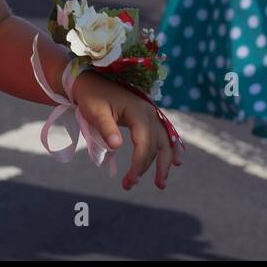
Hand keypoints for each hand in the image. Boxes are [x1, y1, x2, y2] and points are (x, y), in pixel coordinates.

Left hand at [71, 71, 181, 189]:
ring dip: (164, 163)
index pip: (145, 144)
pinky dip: (171, 148)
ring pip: (164, 142)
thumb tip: (116, 146)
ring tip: (161, 184)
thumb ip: (106, 128)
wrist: (90, 81)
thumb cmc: (91, 97)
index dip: (139, 164)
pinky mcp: (148, 116)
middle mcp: (150, 113)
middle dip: (147, 168)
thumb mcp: (95, 112)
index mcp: (138, 112)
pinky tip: (177, 160)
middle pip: (156, 146)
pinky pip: (165, 134)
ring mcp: (152, 114)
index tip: (129, 181)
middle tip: (130, 185)